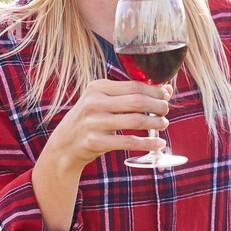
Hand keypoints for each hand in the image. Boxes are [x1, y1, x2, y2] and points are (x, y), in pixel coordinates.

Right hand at [46, 78, 172, 170]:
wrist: (64, 145)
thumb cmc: (90, 120)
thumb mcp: (101, 101)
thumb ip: (128, 95)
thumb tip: (166, 89)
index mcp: (97, 87)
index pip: (134, 86)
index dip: (155, 90)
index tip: (166, 95)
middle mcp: (93, 103)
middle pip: (137, 101)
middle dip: (158, 106)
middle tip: (166, 111)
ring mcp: (93, 123)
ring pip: (135, 120)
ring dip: (155, 123)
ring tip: (163, 124)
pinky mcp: (95, 142)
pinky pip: (128, 142)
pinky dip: (146, 143)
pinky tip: (158, 144)